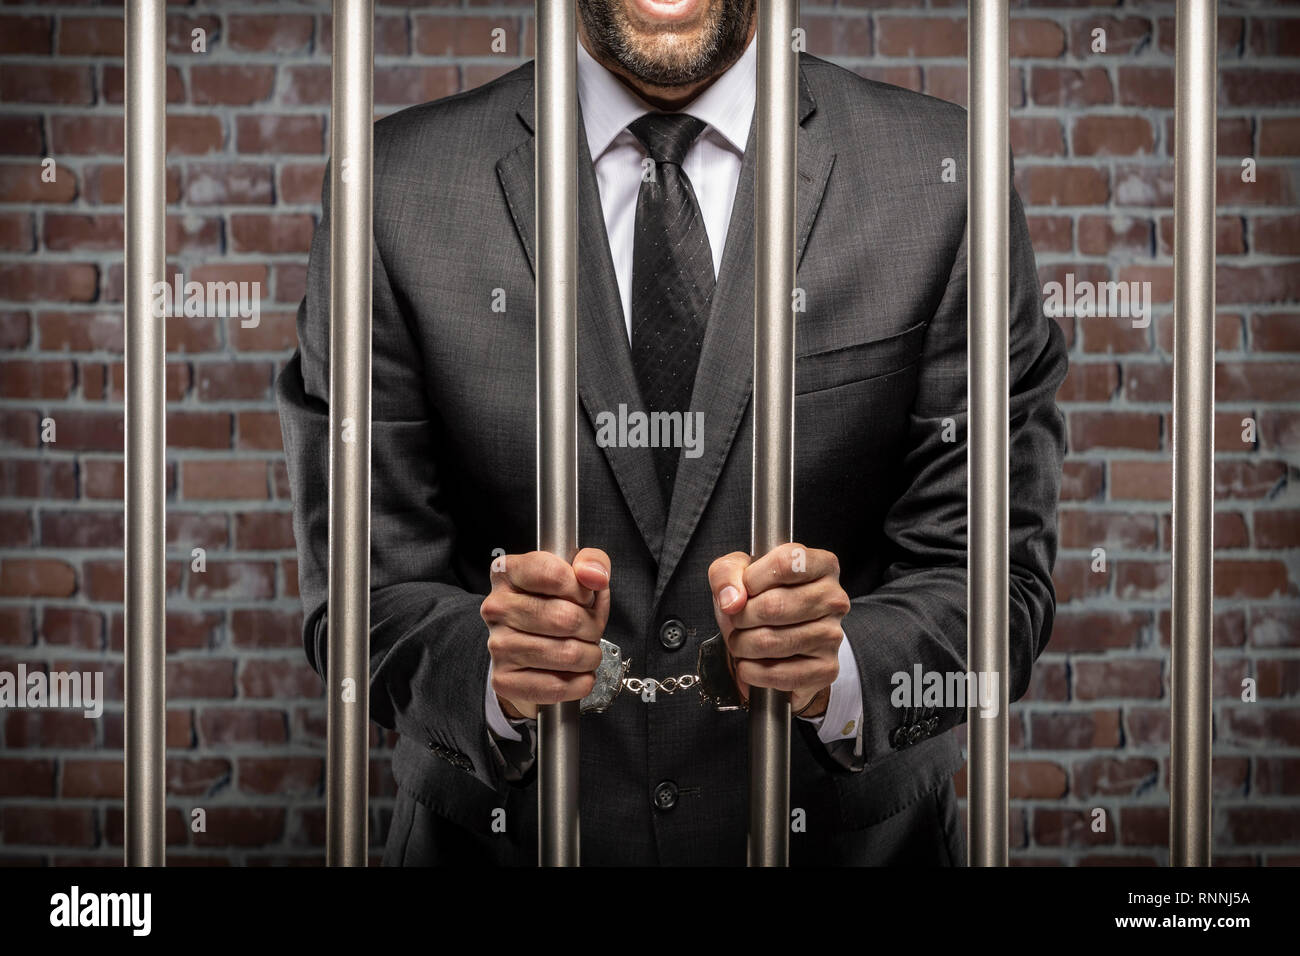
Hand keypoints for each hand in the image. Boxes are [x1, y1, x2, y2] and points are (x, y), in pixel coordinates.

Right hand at [481, 548, 610, 719]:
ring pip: (566, 653)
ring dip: (589, 656)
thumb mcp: (578, 576)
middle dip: (591, 627)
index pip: (553, 574)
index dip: (581, 588)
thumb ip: (592, 563)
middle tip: (589, 630)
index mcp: (508, 572)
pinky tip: (576, 673)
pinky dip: (580, 683)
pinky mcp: (503, 680)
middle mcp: (496, 608)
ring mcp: (497, 646)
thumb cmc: (557, 608)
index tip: (585, 596)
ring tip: (584, 651)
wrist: (532, 652)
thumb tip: (594, 576)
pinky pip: (557, 686)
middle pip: (565, 618)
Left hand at [709, 543, 849, 717]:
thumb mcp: (738, 573)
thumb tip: (732, 600)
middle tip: (738, 621)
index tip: (745, 590)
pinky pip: (777, 673)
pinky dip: (751, 671)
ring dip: (742, 645)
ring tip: (743, 642)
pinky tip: (751, 663)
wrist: (775, 642)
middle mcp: (834, 599)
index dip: (753, 579)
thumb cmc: (760, 601)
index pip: (785, 563)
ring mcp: (832, 636)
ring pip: (770, 641)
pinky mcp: (826, 669)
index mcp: (821, 566)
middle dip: (741, 617)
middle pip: (773, 605)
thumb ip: (726, 574)